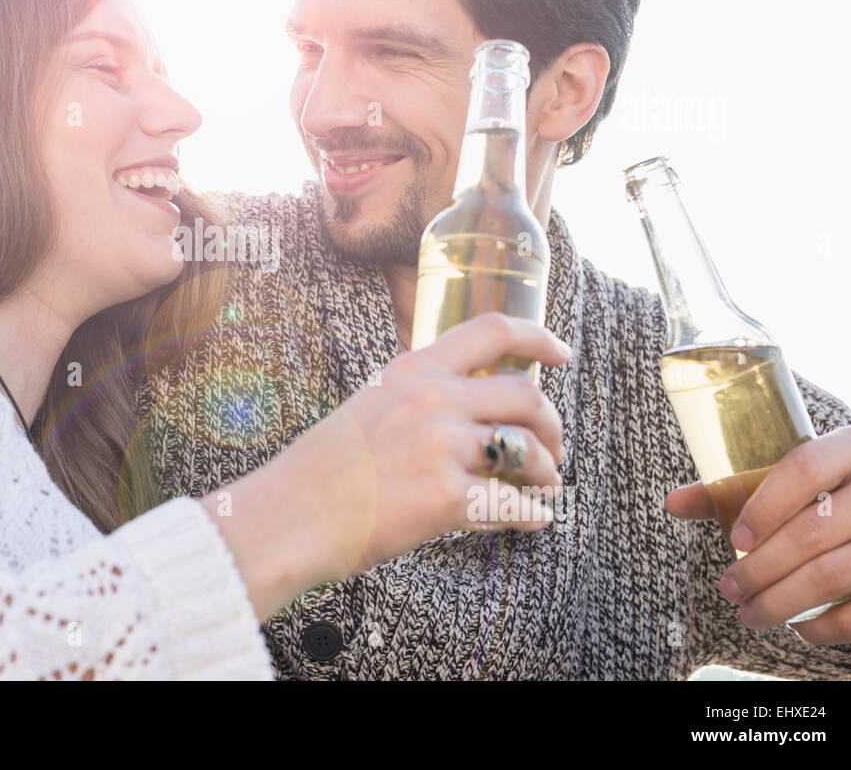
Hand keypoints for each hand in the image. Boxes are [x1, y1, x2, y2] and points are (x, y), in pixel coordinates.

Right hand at [287, 312, 569, 584]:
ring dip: (546, 472)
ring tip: (543, 487)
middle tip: (554, 448)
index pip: (491, 330)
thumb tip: (465, 414)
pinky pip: (514, 504)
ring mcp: (441, 447)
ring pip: (528, 450)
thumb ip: (415, 399)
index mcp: (411, 370)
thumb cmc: (320, 471)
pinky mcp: (447, 497)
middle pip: (525, 395)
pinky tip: (532, 520)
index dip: (538, 338)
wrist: (289, 517)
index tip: (561, 353)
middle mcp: (431, 400)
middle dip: (552, 424)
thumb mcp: (367, 408)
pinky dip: (533, 515)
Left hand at [666, 423, 850, 642]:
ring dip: (785, 601)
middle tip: (729, 589)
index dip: (765, 506)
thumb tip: (672, 503)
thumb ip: (740, 487)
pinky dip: (833, 626)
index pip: (806, 468)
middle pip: (815, 530)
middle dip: (761, 568)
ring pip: (839, 573)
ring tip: (750, 613)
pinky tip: (801, 629)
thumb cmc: (843, 485)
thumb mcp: (804, 473)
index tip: (734, 540)